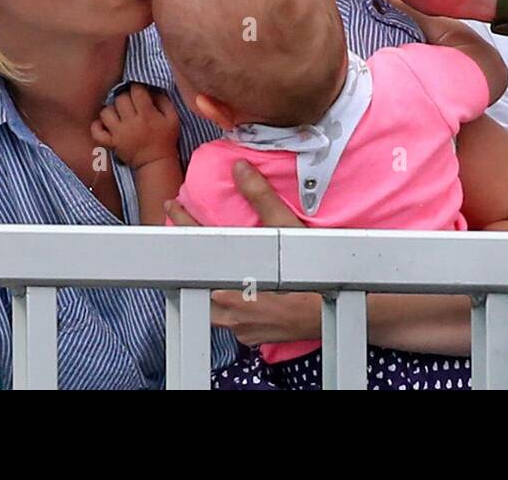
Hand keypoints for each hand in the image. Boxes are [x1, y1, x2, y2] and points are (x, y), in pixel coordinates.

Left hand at [91, 83, 180, 169]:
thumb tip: (151, 89)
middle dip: (125, 96)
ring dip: (112, 109)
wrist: (155, 162)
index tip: (140, 90)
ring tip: (119, 112)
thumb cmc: (166, 139)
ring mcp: (118, 133)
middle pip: (120, 99)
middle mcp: (130, 123)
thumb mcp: (173, 118)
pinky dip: (97, 125)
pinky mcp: (111, 143)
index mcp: (147, 115)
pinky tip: (105, 123)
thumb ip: (164, 100)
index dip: (137, 87)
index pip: (136, 91)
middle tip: (131, 101)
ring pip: (106, 112)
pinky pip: (96, 131)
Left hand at [165, 160, 318, 344]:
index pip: (199, 243)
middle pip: (199, 281)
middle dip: (198, 263)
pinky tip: (243, 296)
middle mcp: (229, 305)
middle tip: (198, 246)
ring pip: (213, 306)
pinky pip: (231, 322)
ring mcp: (239, 325)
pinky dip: (231, 308)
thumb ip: (260, 197)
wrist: (335, 311)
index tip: (172, 207)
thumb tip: (240, 169)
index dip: (182, 221)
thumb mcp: (287, 229)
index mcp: (232, 276)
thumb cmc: (313, 274)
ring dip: (213, 287)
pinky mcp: (251, 336)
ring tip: (223, 272)